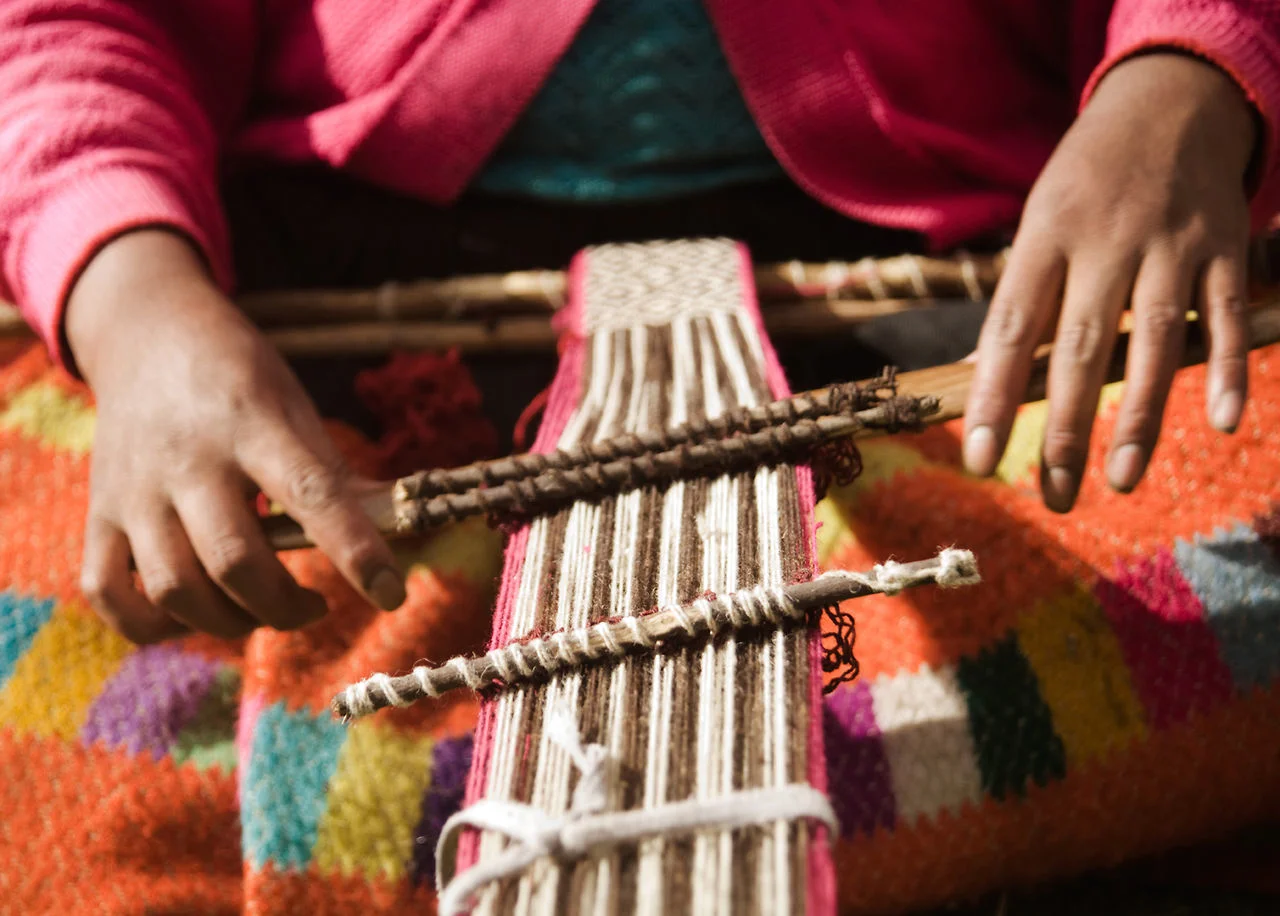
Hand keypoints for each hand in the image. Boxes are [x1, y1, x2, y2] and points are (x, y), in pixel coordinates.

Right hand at [67, 230, 405, 642]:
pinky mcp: (98, 513)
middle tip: (314, 605)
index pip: (312, 495)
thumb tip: (399, 528)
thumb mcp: (295, 406)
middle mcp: (188, 460)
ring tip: (259, 610)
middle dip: (285, 607)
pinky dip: (151, 625)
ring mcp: (135, 490)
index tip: (391, 592)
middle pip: (233, 562)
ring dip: (229, 623)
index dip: (356, 551)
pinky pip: (107, 594)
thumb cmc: (239, 378)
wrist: (146, 334)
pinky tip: (192, 615)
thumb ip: (336, 473)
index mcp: (253, 425)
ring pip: (174, 588)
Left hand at [963, 53, 1257, 510]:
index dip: (995, 400)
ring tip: (1118, 481)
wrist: (1169, 100)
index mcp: (1044, 239)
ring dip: (1139, 417)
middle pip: (1080, 348)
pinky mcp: (1223, 245)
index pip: (1010, 332)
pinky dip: (1226, 367)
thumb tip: (981, 379)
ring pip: (1152, 339)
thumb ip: (1021, 299)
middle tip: (1054, 495)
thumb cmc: (1087, 182)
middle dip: (1065, 429)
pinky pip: (1225, 313)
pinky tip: (1222, 421)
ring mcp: (1169, 242)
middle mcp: (1104, 241)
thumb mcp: (1038, 224)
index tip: (982, 461)